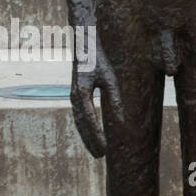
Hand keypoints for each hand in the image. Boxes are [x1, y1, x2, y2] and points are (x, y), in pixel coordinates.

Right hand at [70, 36, 121, 158]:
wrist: (84, 39)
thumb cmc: (98, 57)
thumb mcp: (109, 78)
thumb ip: (114, 99)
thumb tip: (121, 120)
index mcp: (81, 92)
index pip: (88, 120)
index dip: (96, 136)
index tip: (103, 150)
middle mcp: (74, 95)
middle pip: (81, 123)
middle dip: (90, 140)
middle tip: (99, 156)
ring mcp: (74, 93)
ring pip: (79, 120)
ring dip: (87, 135)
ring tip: (96, 150)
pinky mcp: (77, 91)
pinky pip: (80, 113)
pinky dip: (86, 126)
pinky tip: (92, 132)